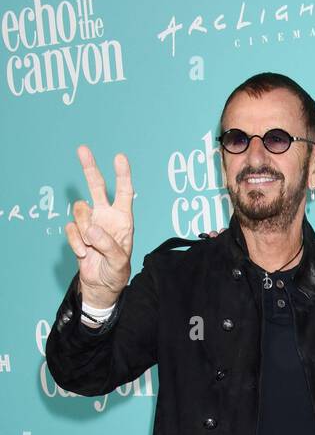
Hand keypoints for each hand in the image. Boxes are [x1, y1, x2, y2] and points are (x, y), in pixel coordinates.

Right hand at [66, 145, 133, 308]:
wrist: (100, 286)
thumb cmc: (116, 272)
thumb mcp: (119, 262)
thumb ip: (108, 245)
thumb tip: (91, 229)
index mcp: (122, 219)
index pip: (124, 193)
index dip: (122, 175)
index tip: (119, 157)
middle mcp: (106, 216)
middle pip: (96, 186)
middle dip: (89, 168)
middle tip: (82, 149)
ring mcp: (90, 222)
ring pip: (80, 210)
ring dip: (84, 229)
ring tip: (91, 246)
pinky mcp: (76, 232)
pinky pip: (71, 229)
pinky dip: (76, 243)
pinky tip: (84, 253)